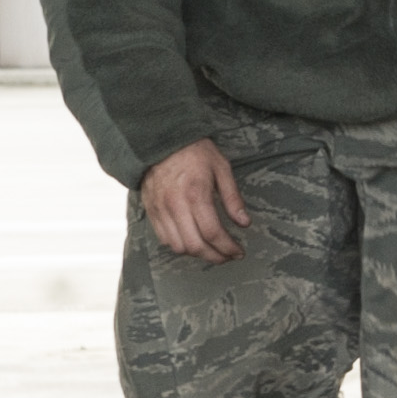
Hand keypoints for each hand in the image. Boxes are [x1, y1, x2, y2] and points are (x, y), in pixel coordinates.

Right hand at [140, 138, 250, 263]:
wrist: (160, 140)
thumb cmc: (195, 152)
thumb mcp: (221, 168)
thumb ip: (233, 198)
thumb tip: (244, 223)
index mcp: (195, 194)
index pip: (212, 232)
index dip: (228, 247)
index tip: (239, 252)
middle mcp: (175, 206)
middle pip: (195, 246)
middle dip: (215, 257)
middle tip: (228, 256)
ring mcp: (160, 210)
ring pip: (178, 247)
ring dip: (198, 254)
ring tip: (213, 250)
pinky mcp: (151, 211)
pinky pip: (164, 239)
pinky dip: (180, 246)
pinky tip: (194, 240)